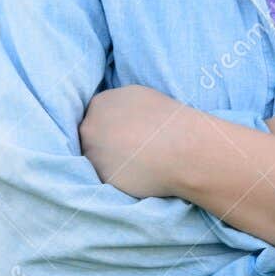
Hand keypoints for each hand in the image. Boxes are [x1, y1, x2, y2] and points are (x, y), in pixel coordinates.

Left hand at [78, 84, 196, 198]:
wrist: (184, 148)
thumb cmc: (169, 120)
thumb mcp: (140, 97)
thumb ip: (120, 105)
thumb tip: (117, 114)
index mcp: (100, 103)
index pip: (96, 117)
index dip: (111, 127)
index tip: (126, 135)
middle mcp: (90, 126)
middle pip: (91, 137)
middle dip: (106, 144)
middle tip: (130, 150)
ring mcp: (93, 153)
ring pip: (97, 159)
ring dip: (111, 162)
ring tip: (138, 163)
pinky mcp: (102, 177)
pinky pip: (107, 178)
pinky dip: (120, 178)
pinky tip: (139, 175)